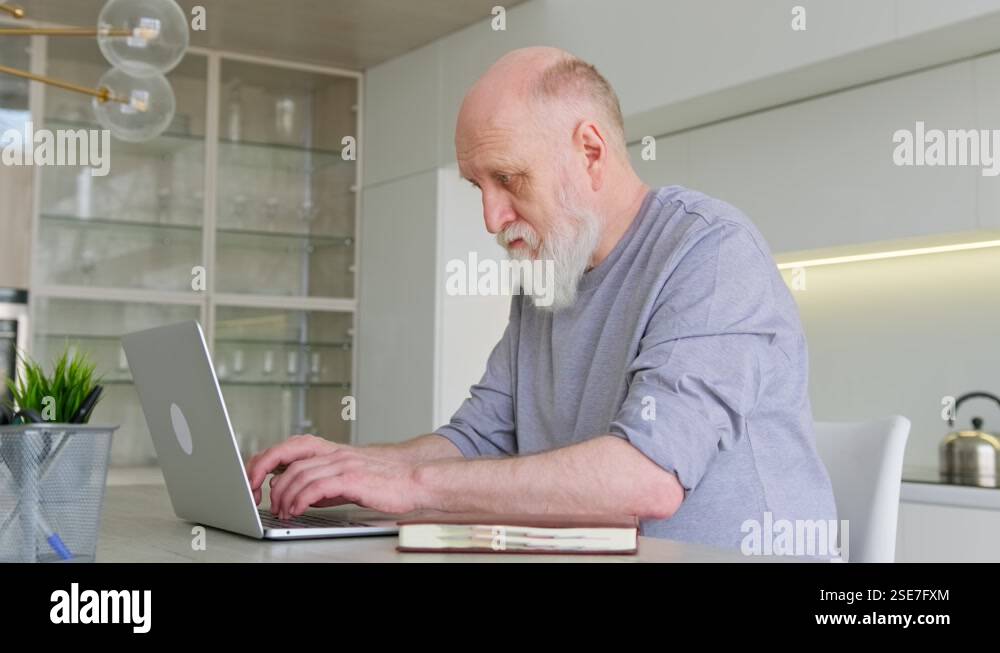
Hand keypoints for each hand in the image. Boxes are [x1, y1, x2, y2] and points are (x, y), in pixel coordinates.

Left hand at [267, 447, 426, 518]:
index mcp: (330, 450)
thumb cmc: (383, 479)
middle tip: (260, 500)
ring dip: (283, 496)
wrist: (414, 479)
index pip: (288, 448)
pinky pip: (317, 487)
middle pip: (286, 458)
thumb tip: (294, 491)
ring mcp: (342, 463)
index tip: (252, 481)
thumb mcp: (345, 476)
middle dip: (264, 478)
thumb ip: (320, 480)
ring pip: (298, 475)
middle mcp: (333, 453)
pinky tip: (296, 510)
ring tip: (282, 512)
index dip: (265, 461)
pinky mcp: (352, 478)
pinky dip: (301, 499)